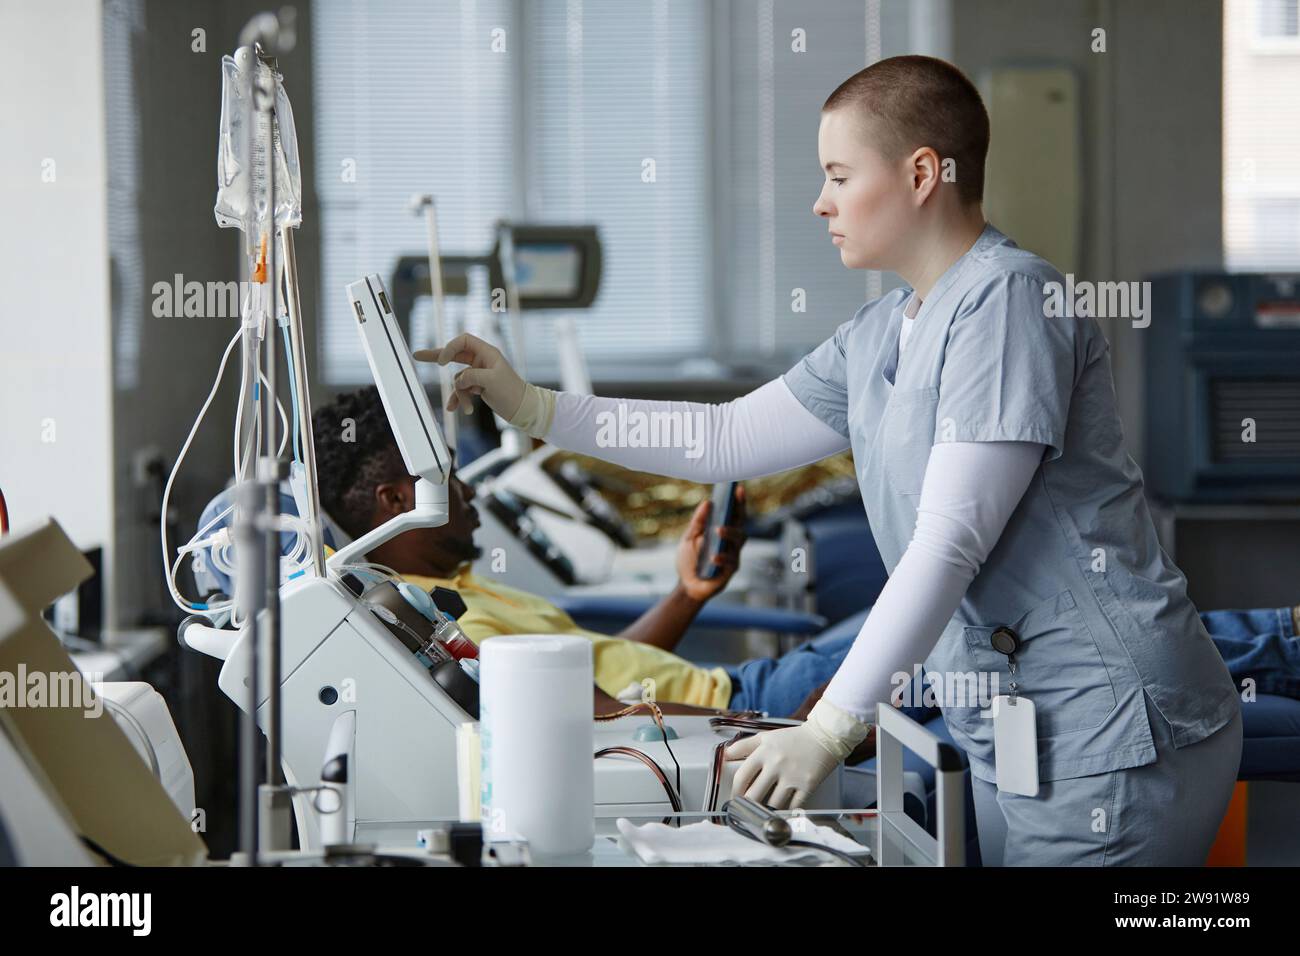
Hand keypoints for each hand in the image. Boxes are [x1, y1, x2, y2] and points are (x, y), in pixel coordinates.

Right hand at [413, 333, 526, 417]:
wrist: (522, 409)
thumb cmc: (512, 392)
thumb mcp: (491, 381)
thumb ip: (471, 377)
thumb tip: (458, 381)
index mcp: (487, 353)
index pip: (463, 341)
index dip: (450, 348)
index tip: (441, 362)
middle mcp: (482, 361)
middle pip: (454, 354)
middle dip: (437, 357)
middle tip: (417, 355)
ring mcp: (479, 373)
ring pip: (458, 380)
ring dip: (460, 394)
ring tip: (467, 408)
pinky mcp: (478, 386)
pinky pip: (462, 390)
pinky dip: (459, 399)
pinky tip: (455, 409)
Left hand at [676, 486, 745, 602]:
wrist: (687, 585)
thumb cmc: (690, 559)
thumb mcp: (689, 537)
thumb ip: (698, 522)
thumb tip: (707, 502)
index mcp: (722, 531)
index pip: (733, 514)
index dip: (738, 501)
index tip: (738, 487)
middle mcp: (731, 542)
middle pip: (741, 524)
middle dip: (739, 513)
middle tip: (731, 504)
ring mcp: (733, 556)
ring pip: (739, 541)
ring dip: (729, 534)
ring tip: (718, 530)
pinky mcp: (730, 570)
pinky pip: (731, 562)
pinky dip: (721, 558)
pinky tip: (712, 557)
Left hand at [725, 723, 839, 809]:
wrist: (824, 737)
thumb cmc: (793, 738)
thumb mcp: (766, 737)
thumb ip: (744, 745)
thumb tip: (724, 754)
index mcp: (764, 752)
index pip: (741, 776)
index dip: (735, 792)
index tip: (735, 799)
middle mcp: (776, 764)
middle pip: (754, 794)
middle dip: (748, 805)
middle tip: (746, 810)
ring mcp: (792, 777)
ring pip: (772, 804)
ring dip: (766, 809)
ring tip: (764, 811)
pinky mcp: (807, 786)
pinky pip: (792, 806)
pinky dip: (785, 811)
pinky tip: (781, 810)